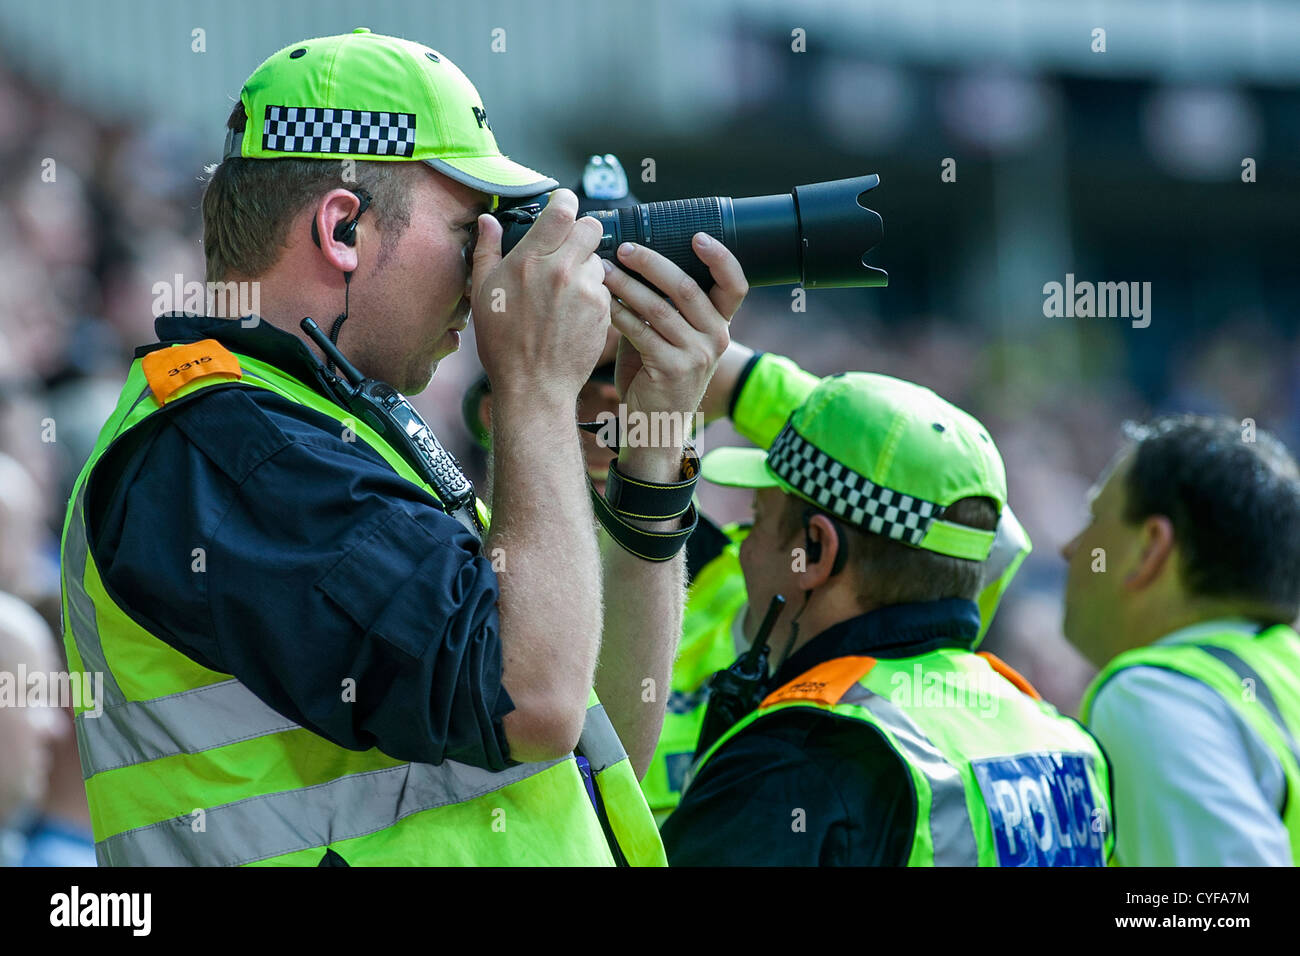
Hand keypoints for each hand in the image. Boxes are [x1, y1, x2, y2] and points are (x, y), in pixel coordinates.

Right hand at [470, 189, 610, 404]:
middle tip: (568, 248)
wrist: (533, 385)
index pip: (563, 209)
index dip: (565, 202)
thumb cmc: (503, 343)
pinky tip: (573, 313)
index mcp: (531, 259)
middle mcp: (562, 270)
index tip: (562, 206)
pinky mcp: (603, 311)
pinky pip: (603, 288)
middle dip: (581, 232)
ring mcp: (587, 291)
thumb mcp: (483, 293)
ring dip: (586, 267)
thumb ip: (487, 250)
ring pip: (597, 259)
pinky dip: (592, 295)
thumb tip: (488, 220)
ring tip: (565, 291)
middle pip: (591, 226)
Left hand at [601, 234, 746, 471]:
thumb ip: (661, 305)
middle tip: (624, 248)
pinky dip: (619, 314)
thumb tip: (633, 261)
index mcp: (720, 325)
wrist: (656, 426)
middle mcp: (716, 338)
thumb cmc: (656, 374)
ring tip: (602, 271)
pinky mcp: (674, 369)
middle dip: (652, 262)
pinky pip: (641, 331)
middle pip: (687, 287)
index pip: (735, 285)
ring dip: (626, 285)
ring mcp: (698, 355)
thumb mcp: (668, 336)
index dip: (721, 258)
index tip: (697, 237)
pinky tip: (603, 303)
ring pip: (659, 307)